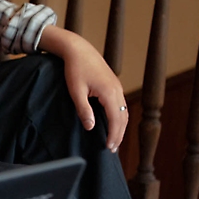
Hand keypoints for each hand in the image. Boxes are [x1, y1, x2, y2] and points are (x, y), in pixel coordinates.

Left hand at [38, 26, 127, 151]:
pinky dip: (119, 117)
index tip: (109, 148)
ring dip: (120, 127)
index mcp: (109, 92)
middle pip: (123, 118)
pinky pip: (121, 105)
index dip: (114, 136)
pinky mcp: (114, 85)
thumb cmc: (75, 69)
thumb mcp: (76, 91)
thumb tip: (91, 127)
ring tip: (114, 140)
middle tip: (112, 149)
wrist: (78, 49)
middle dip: (119, 135)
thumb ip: (84, 110)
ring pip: (124, 111)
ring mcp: (117, 87)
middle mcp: (117, 90)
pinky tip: (113, 123)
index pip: (116, 120)